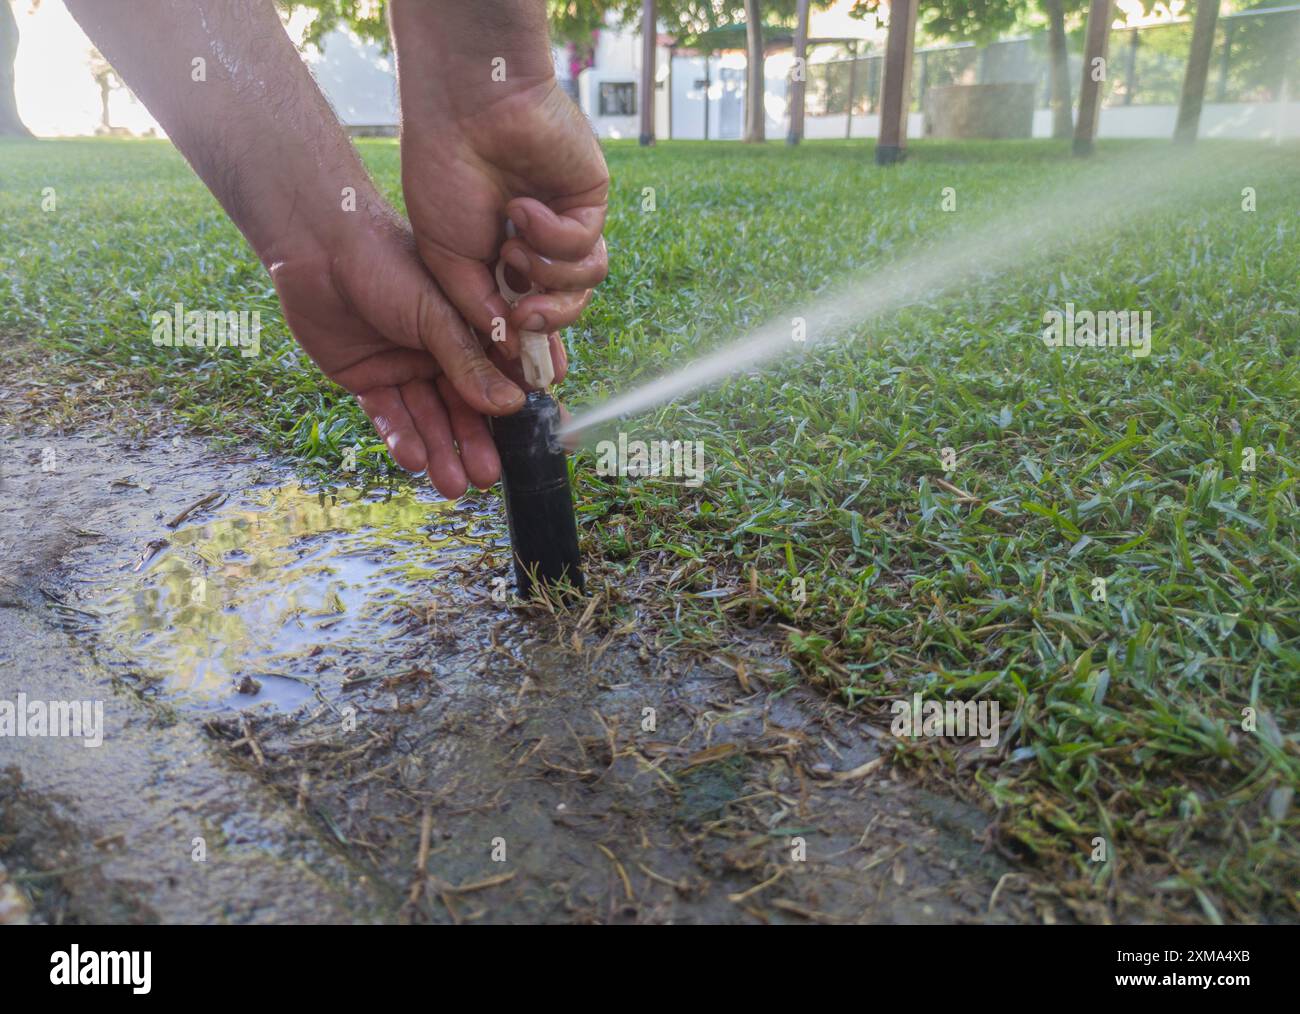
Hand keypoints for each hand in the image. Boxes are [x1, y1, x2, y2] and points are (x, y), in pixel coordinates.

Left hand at [267, 211, 567, 498]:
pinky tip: (415, 460)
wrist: (318, 248)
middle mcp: (440, 351)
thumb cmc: (387, 264)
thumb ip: (469, 364)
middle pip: (464, 406)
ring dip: (441, 450)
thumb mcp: (437, 316)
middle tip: (488, 477)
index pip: (501, 376)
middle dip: (475, 442)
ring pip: (428, 417)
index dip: (518, 410)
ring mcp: (405, 367)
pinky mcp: (368, 380)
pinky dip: (402, 437)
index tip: (536, 443)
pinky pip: (389, 415)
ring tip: (454, 484)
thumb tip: (512, 406)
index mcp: (469, 328)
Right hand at [393, 9, 609, 365]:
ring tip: (514, 250)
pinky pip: (587, 246)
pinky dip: (553, 237)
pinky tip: (524, 208)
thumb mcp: (448, 261)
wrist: (464, 111)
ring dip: (549, 277)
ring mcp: (566, 222)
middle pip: (566, 307)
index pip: (530, 315)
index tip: (527, 374)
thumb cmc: (443, 176)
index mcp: (500, 260)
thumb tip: (509, 350)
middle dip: (548, 321)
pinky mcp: (589, 202)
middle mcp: (538, 245)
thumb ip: (479, 311)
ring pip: (585, 283)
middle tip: (522, 318)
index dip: (532, 344)